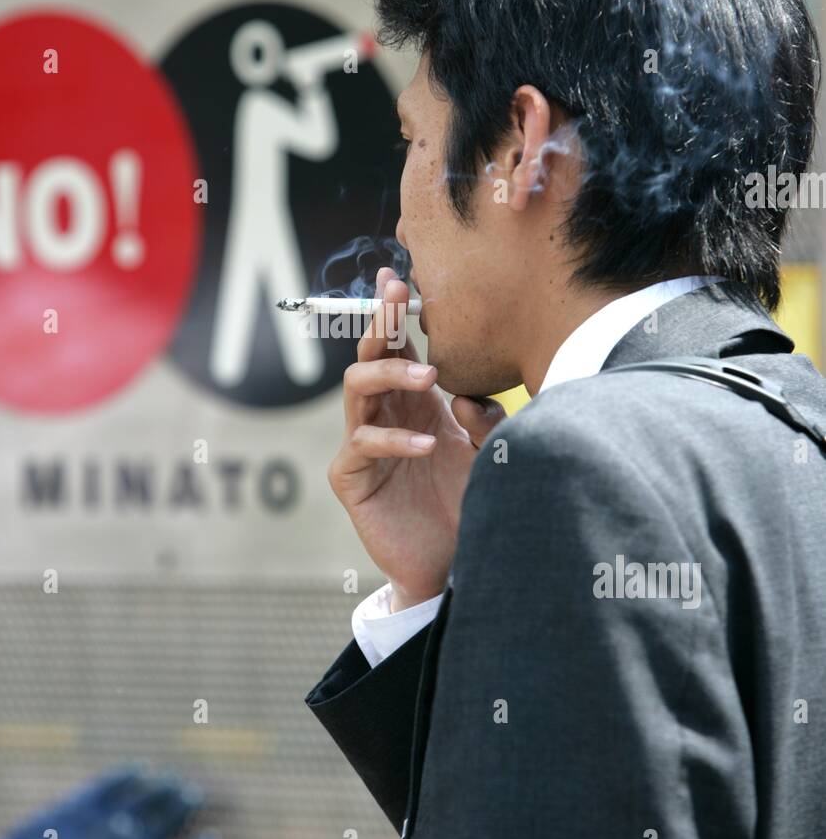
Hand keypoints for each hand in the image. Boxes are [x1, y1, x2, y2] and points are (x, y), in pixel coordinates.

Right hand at [327, 267, 505, 606]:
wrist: (451, 561)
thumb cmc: (467, 500)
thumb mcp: (488, 452)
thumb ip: (484, 418)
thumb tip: (463, 391)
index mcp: (411, 399)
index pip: (397, 345)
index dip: (394, 311)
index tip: (399, 276)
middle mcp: (383, 412)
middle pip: (369, 355)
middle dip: (381, 323)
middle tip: (397, 297)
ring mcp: (362, 442)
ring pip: (356, 387)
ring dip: (390, 374)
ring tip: (427, 377)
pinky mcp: (351, 477)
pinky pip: (362, 445)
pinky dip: (394, 440)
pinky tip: (427, 445)